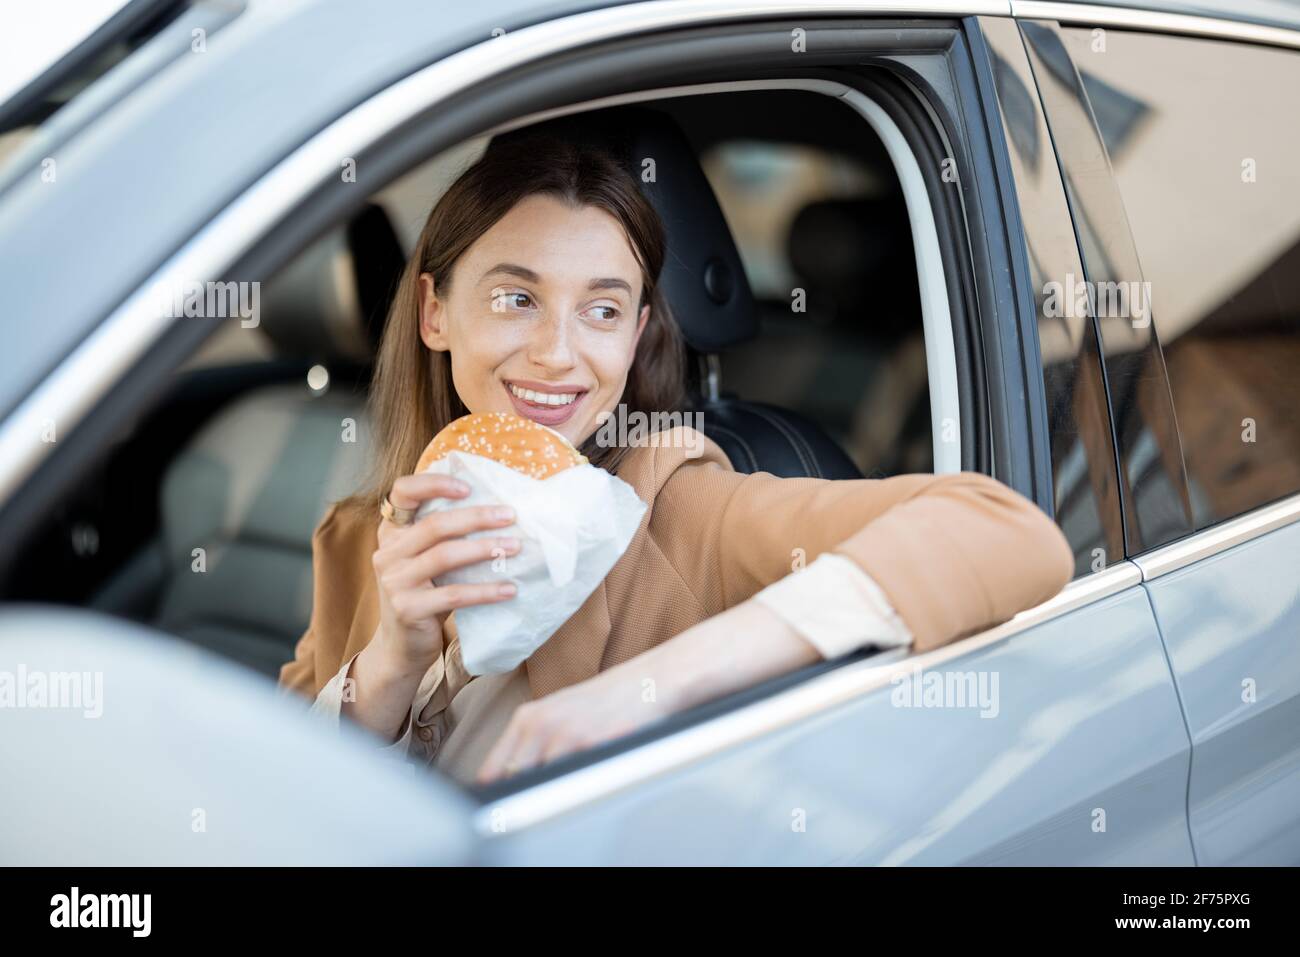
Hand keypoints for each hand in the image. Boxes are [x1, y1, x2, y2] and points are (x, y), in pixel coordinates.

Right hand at [343, 472, 520, 743]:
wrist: (401, 648)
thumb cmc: (426, 595)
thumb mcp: (428, 562)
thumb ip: (445, 538)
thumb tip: (499, 514)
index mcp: (391, 533)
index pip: (402, 493)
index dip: (433, 484)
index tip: (468, 487)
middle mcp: (387, 553)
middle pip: (434, 525)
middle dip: (477, 517)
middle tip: (510, 515)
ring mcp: (394, 582)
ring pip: (444, 556)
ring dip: (484, 549)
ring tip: (515, 547)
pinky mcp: (407, 610)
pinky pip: (453, 595)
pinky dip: (485, 591)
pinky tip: (510, 589)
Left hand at [475, 599, 821, 782]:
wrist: (659, 679)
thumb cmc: (617, 700)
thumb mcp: (568, 714)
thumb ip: (538, 744)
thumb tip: (516, 782)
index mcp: (529, 716)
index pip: (492, 770)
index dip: (493, 795)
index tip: (499, 808)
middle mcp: (539, 723)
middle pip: (508, 782)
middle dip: (514, 802)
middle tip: (522, 816)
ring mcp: (562, 734)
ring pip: (533, 786)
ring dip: (541, 801)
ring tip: (550, 811)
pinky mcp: (589, 744)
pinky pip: (566, 783)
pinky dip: (567, 796)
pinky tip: (581, 793)